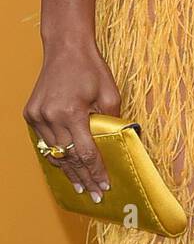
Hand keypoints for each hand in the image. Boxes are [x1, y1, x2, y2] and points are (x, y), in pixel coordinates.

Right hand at [24, 44, 121, 202]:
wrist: (66, 48)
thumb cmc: (92, 69)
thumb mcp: (110, 93)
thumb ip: (111, 121)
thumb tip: (114, 144)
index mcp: (72, 112)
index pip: (86, 152)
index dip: (96, 171)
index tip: (105, 186)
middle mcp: (51, 117)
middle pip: (69, 158)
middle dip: (84, 177)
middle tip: (94, 195)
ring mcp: (37, 116)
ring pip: (54, 153)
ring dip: (68, 170)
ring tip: (81, 186)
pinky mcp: (31, 113)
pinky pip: (44, 141)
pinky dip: (55, 154)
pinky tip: (65, 166)